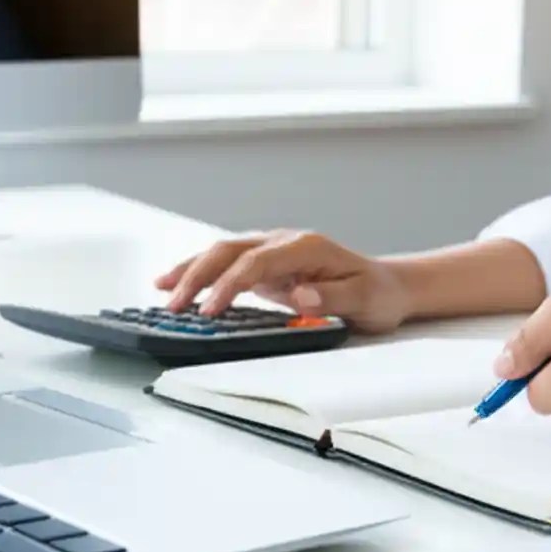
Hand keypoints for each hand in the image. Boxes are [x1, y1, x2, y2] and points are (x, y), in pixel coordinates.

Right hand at [154, 230, 411, 332]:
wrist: (389, 285)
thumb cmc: (378, 294)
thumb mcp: (364, 300)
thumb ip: (331, 297)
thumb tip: (299, 295)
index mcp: (305, 247)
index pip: (255, 263)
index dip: (228, 285)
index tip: (209, 309)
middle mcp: (284, 242)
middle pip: (228, 250)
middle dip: (196, 275)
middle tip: (172, 305)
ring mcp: (273, 250)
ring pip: (222, 252)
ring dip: (191, 269)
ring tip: (161, 288)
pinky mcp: (268, 264)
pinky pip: (227, 264)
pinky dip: (201, 272)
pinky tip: (179, 283)